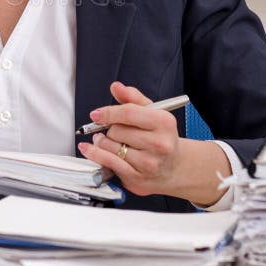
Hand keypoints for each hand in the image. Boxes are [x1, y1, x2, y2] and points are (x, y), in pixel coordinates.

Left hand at [77, 81, 180, 197]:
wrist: (174, 167)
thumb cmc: (161, 137)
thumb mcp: (152, 113)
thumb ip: (132, 98)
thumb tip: (116, 87)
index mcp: (164, 123)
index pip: (128, 113)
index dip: (108, 112)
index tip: (96, 114)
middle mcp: (159, 144)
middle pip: (117, 131)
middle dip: (109, 129)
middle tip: (112, 130)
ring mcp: (149, 163)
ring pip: (111, 147)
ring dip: (102, 142)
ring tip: (108, 140)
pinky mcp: (138, 178)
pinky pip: (109, 163)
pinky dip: (96, 154)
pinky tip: (90, 149)